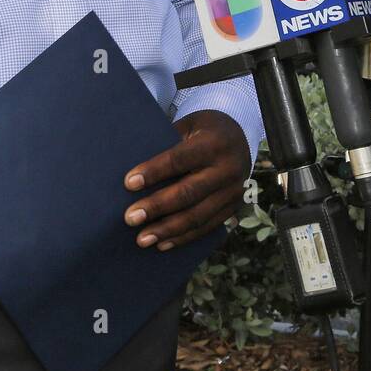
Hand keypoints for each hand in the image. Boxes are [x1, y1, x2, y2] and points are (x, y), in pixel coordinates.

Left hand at [123, 110, 250, 250]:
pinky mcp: (234, 208)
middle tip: (130, 218)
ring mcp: (234, 191)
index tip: (128, 183)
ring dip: (168, 230)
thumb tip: (134, 174)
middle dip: (157, 207)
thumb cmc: (202, 131)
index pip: (179, 159)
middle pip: (189, 192)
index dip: (154, 172)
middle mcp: (228, 168)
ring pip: (198, 215)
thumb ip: (167, 144)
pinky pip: (207, 227)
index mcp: (214, 143)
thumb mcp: (188, 126)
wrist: (241, 138)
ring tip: (142, 239)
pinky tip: (162, 244)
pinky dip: (183, 237)